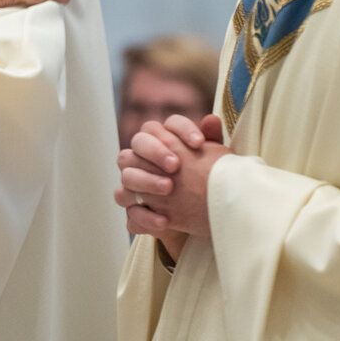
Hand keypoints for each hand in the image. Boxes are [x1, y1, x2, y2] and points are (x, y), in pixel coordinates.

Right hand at [114, 114, 229, 254]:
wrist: (201, 215)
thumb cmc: (205, 180)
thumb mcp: (212, 161)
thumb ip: (210, 140)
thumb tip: (212, 119)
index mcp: (157, 143)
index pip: (156, 127)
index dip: (178, 130)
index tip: (199, 143)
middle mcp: (140, 160)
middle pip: (136, 144)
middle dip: (154, 152)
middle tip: (176, 165)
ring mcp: (134, 186)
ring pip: (127, 176)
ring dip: (146, 181)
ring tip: (169, 188)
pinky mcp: (135, 213)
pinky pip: (131, 214)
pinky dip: (145, 217)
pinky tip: (165, 221)